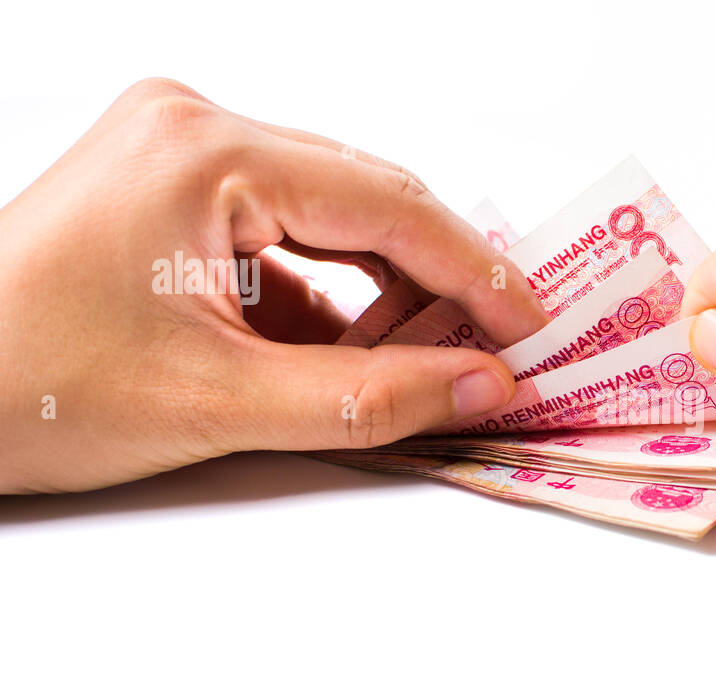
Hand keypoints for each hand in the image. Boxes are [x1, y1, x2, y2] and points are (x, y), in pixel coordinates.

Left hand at [0, 78, 546, 493]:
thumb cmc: (30, 388)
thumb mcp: (222, 404)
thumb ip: (371, 397)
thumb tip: (484, 385)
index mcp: (205, 152)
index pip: (389, 204)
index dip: (478, 274)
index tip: (535, 329)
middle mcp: (196, 125)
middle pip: (369, 199)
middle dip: (438, 282)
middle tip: (497, 352)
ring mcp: (181, 148)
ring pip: (333, 215)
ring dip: (385, 291)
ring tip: (423, 363)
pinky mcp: (174, 184)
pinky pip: (287, 231)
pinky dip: (329, 294)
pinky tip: (347, 351)